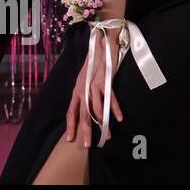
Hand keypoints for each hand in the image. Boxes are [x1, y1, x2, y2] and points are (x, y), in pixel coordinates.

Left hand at [65, 28, 123, 147]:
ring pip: (96, 108)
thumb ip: (85, 95)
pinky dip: (114, 108)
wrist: (102, 44)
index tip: (70, 140)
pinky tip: (118, 118)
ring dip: (102, 123)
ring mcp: (93, 84)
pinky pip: (110, 97)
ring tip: (107, 135)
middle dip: (84, 130)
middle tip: (88, 145)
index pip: (71, 111)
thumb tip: (86, 112)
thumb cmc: (95, 65)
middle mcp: (82, 88)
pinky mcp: (105, 79)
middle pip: (82, 113)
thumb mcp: (86, 81)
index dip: (70, 125)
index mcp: (77, 90)